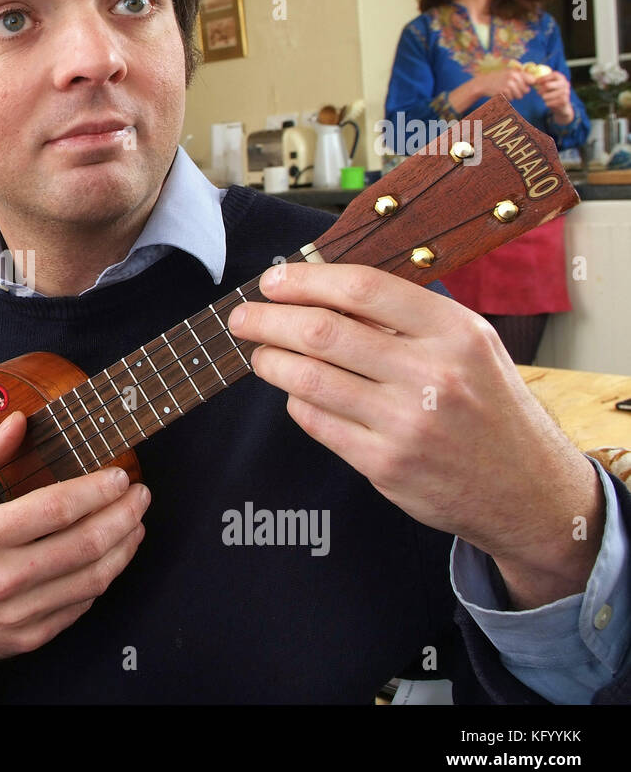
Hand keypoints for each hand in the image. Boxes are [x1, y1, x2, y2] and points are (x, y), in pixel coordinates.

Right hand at [0, 411, 150, 676]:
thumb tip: (17, 421)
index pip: (55, 508)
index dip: (95, 489)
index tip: (118, 475)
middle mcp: (1, 578)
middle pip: (84, 544)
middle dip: (123, 515)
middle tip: (140, 495)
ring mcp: (18, 612)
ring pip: (91, 579)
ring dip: (124, 547)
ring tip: (136, 523)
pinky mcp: (30, 637)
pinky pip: (80, 606)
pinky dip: (103, 578)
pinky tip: (111, 557)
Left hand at [228, 262, 600, 609]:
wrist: (529, 492)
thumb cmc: (488, 406)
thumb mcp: (469, 346)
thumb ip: (405, 318)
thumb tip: (320, 288)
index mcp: (455, 331)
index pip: (363, 289)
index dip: (306, 280)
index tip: (273, 280)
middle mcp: (432, 374)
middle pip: (323, 332)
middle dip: (268, 320)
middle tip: (243, 317)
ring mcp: (406, 423)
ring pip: (309, 379)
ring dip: (270, 361)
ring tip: (259, 354)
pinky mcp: (385, 465)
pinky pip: (317, 422)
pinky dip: (296, 402)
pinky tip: (296, 393)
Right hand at [469, 68, 532, 100]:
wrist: (483, 83)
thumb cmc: (498, 78)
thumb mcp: (509, 73)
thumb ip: (521, 76)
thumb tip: (534, 81)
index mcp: (516, 72)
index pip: (532, 80)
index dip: (530, 84)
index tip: (527, 86)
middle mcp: (513, 77)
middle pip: (526, 90)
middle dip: (521, 92)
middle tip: (513, 90)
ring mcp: (508, 85)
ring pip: (519, 96)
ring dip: (515, 96)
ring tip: (508, 92)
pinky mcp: (503, 92)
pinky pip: (511, 99)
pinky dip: (508, 98)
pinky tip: (503, 94)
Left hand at [534, 71, 574, 123]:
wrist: (563, 105)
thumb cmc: (553, 93)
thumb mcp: (550, 85)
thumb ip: (544, 81)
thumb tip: (532, 80)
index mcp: (562, 78)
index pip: (553, 75)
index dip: (543, 78)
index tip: (536, 82)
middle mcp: (565, 84)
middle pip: (547, 85)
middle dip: (540, 90)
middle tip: (538, 92)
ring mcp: (566, 92)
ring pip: (546, 96)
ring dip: (543, 97)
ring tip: (545, 98)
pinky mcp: (564, 101)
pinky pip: (549, 103)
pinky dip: (546, 103)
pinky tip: (549, 102)